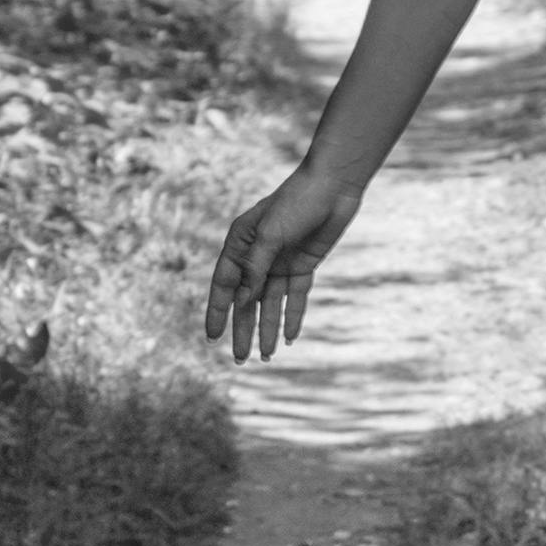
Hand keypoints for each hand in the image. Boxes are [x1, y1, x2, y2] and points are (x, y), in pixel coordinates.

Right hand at [204, 165, 360, 361]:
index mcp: (240, 244)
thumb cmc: (296, 202)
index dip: (218, 312)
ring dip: (268, 329)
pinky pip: (296, 297)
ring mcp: (280, 262)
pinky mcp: (304, 266)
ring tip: (267, 357)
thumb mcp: (271, 234)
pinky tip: (291, 338)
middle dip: (243, 330)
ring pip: (271, 304)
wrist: (333, 186)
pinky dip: (293, 316)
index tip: (212, 339)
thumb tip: (244, 301)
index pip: (224, 285)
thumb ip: (256, 268)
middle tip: (239, 359)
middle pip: (247, 301)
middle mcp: (257, 256)